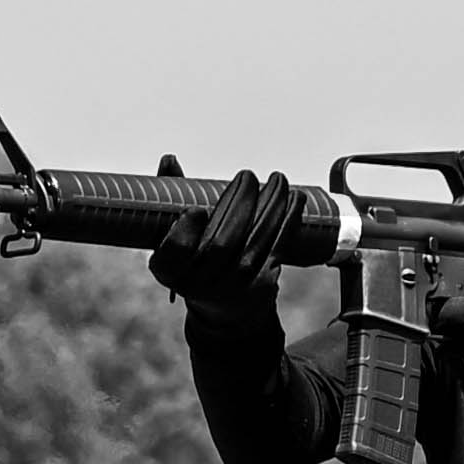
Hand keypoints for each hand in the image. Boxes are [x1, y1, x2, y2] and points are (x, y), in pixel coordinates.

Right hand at [147, 170, 320, 317]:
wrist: (225, 304)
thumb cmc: (195, 259)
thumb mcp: (172, 235)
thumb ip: (168, 197)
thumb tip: (170, 159)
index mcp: (170, 270)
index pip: (175, 254)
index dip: (184, 233)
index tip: (196, 210)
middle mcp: (200, 282)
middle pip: (222, 242)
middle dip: (238, 203)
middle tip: (246, 176)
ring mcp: (234, 284)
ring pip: (254, 241)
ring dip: (270, 204)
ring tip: (276, 179)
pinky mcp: (264, 280)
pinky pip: (278, 245)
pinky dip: (289, 218)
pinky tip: (295, 197)